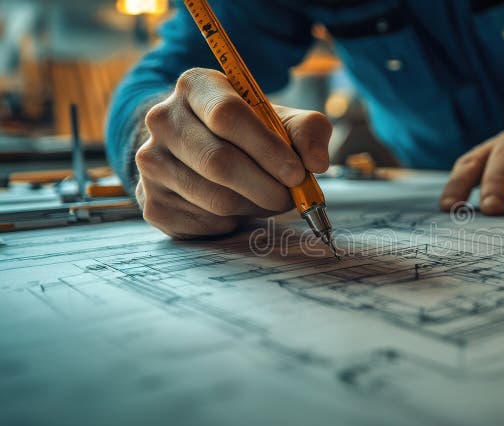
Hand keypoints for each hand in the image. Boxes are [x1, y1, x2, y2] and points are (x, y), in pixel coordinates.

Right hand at [134, 68, 331, 237]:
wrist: (200, 153)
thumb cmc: (247, 134)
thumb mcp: (281, 121)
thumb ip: (309, 131)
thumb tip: (316, 163)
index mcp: (195, 87)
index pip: (227, 115)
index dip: (267, 148)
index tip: (296, 172)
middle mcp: (162, 120)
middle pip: (219, 162)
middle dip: (266, 187)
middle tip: (290, 197)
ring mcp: (150, 162)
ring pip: (215, 198)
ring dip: (254, 206)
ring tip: (267, 198)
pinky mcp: (152, 202)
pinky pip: (205, 223)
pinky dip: (234, 222)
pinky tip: (237, 207)